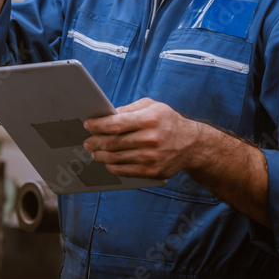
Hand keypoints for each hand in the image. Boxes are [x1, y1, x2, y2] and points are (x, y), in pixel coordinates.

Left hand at [83, 98, 201, 178]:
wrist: (191, 144)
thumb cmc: (168, 121)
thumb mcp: (152, 106)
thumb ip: (130, 108)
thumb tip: (108, 115)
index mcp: (149, 119)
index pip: (116, 123)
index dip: (98, 125)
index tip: (88, 125)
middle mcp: (150, 139)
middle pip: (113, 143)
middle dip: (95, 142)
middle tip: (87, 141)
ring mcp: (151, 157)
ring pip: (116, 158)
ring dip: (100, 155)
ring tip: (94, 151)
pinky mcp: (152, 172)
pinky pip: (125, 171)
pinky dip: (112, 167)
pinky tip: (107, 162)